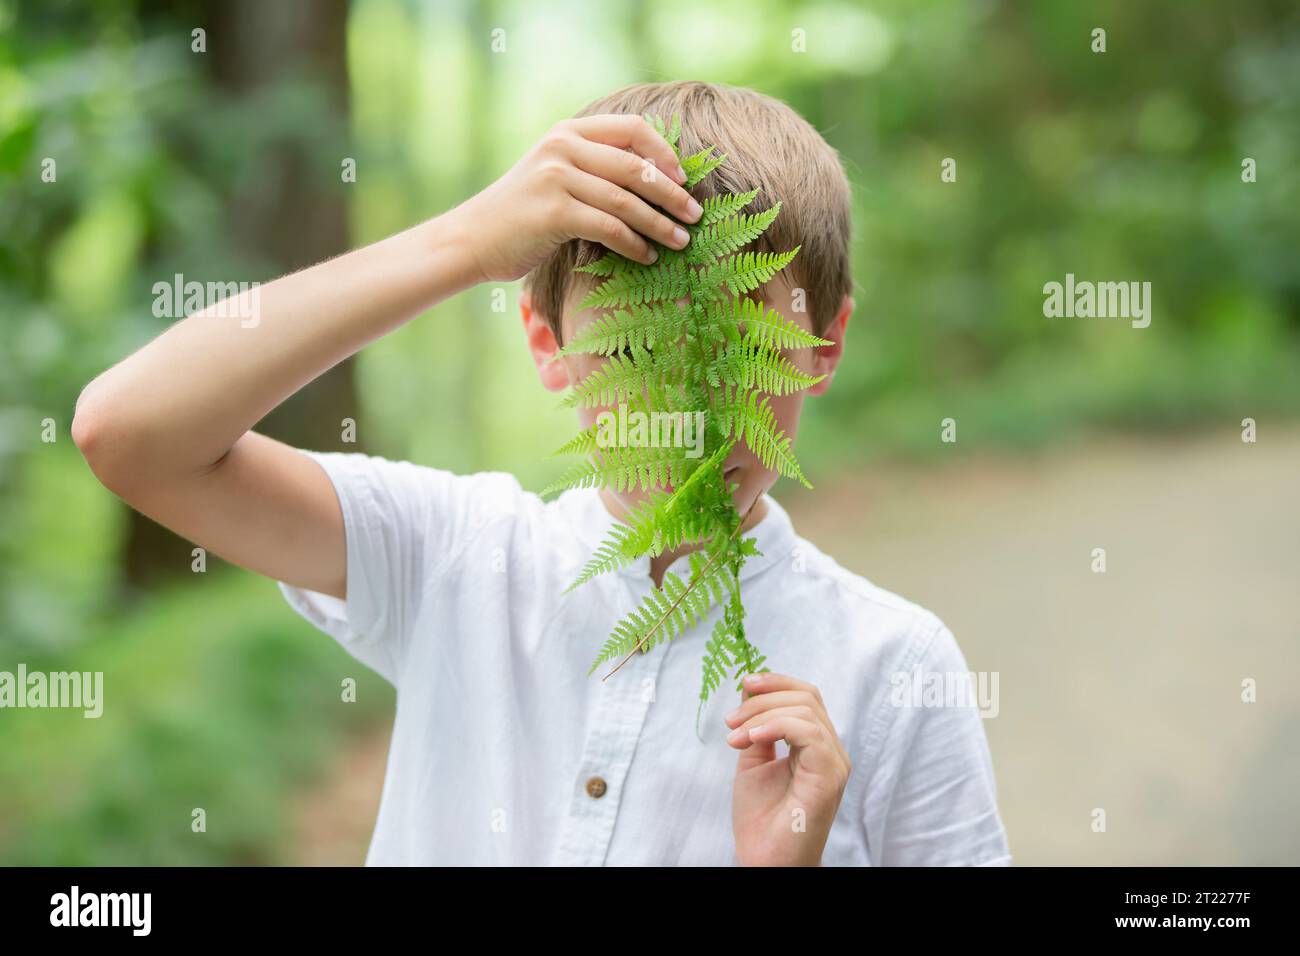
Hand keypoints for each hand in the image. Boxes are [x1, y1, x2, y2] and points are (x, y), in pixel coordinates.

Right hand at [449, 114, 703, 283]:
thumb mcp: (555, 175)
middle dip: (672, 192)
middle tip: (695, 215)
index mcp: (568, 131)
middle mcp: (562, 147)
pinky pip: (610, 227)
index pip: (632, 127)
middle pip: (635, 165)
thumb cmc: (521, 214)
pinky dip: (635, 244)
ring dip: (660, 223)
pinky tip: (648, 258)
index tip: (684, 177)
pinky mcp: (553, 212)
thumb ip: (594, 169)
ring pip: (626, 200)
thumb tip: (657, 182)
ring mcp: (556, 178)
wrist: (471, 239)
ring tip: (681, 242)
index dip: (665, 151)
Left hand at [727, 672, 851, 865]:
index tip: (744, 684)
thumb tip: (750, 686)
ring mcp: (834, 762)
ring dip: (762, 715)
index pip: (806, 696)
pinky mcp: (830, 775)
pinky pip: (809, 732)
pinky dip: (776, 726)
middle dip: (763, 698)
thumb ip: (756, 726)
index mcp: (816, 745)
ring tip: (735, 736)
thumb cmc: (761, 818)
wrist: (765, 859)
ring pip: (806, 710)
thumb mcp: (753, 759)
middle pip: (806, 697)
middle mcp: (831, 751)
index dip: (776, 682)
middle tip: (731, 720)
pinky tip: (750, 739)